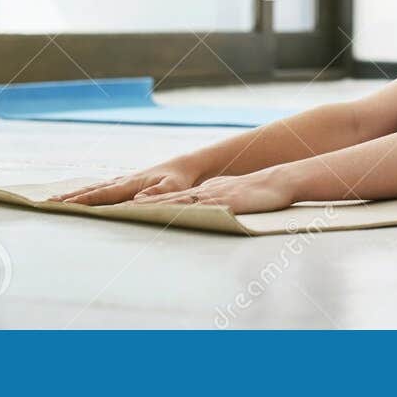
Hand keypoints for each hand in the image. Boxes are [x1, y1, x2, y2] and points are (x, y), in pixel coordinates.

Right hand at [51, 160, 201, 204]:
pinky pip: (101, 191)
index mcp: (130, 184)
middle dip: (69, 198)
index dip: (81, 200)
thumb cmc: (179, 179)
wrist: (185, 166)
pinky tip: (78, 198)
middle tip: (45, 203)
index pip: (101, 194)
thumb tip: (136, 200)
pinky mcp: (125, 185)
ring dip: (74, 195)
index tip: (62, 204)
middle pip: (91, 190)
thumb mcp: (173, 188)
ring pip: (93, 189)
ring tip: (54, 201)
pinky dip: (87, 194)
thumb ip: (157, 194)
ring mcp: (122, 182)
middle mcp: (122, 182)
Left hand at [134, 168, 299, 214]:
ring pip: (176, 201)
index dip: (148, 202)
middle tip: (119, 208)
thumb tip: (208, 210)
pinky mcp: (222, 203)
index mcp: (203, 193)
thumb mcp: (232, 198)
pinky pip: (197, 207)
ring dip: (153, 206)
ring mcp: (211, 197)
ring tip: (129, 209)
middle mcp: (202, 193)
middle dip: (140, 204)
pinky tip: (165, 214)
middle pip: (166, 199)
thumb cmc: (258, 194)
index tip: (125, 208)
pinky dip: (179, 210)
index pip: (169, 198)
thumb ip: (217, 203)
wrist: (277, 182)